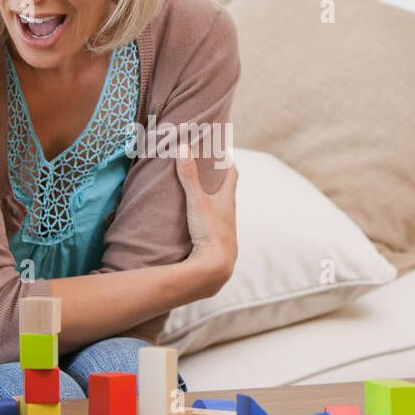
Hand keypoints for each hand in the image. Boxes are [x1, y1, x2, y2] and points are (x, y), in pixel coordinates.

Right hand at [175, 143, 237, 297]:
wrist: (216, 268)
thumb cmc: (211, 232)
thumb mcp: (197, 201)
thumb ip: (189, 176)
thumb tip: (182, 147)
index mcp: (227, 200)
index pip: (232, 174)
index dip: (228, 161)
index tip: (223, 151)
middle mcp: (229, 213)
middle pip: (226, 191)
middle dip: (218, 179)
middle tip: (205, 168)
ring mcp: (223, 229)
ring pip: (219, 210)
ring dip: (211, 201)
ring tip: (197, 194)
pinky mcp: (215, 243)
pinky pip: (212, 225)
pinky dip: (205, 218)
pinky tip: (194, 222)